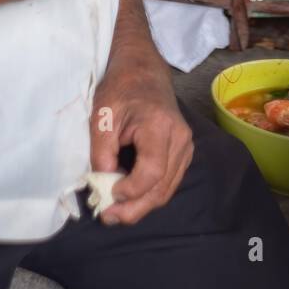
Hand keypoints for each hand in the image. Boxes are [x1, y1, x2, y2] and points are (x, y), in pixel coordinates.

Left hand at [89, 49, 193, 224]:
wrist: (143, 71)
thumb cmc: (121, 89)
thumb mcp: (102, 116)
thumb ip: (102, 153)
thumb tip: (103, 186)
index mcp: (160, 125)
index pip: (152, 171)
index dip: (130, 190)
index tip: (107, 195)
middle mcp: (180, 138)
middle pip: (162, 187)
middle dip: (134, 208)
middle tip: (108, 217)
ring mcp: (186, 146)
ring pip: (167, 190)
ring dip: (141, 205)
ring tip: (116, 212)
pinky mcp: (184, 152)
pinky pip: (169, 182)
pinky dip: (149, 194)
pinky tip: (129, 197)